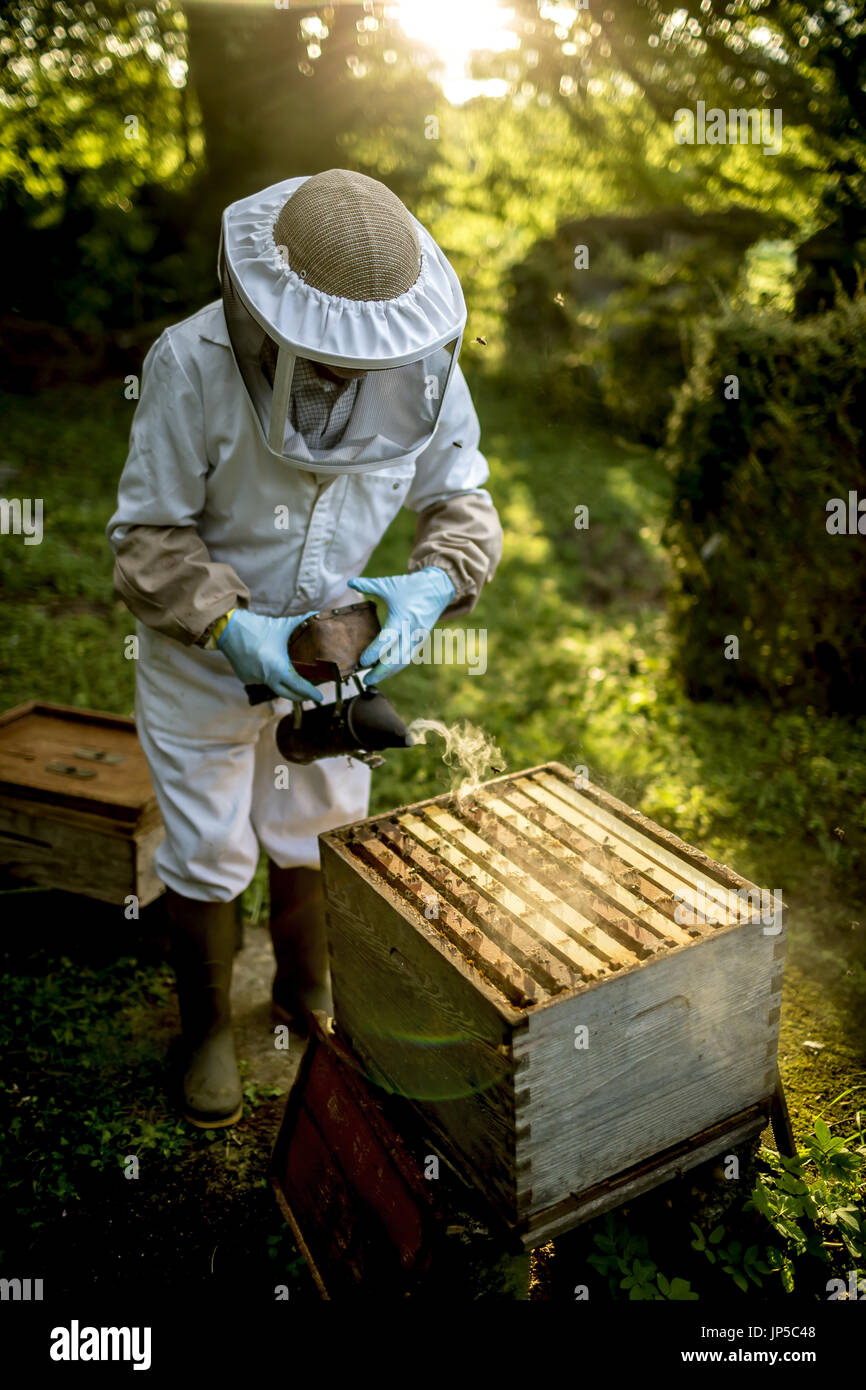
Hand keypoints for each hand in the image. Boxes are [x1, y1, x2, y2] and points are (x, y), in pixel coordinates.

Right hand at [217, 610, 322, 701]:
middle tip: (310, 695)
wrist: (229, 629)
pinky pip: (261, 680)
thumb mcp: (282, 625)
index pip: (299, 686)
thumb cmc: (258, 627)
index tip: (320, 697)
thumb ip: (301, 621)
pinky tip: (270, 668)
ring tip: (293, 680)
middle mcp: (266, 678)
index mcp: (278, 668)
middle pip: (288, 694)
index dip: (310, 692)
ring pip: (273, 685)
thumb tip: (317, 614)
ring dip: (283, 683)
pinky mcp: (245, 678)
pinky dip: (268, 676)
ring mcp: (254, 680)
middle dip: (300, 696)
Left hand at [348, 567, 455, 682]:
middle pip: (396, 658)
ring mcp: (417, 638)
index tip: (362, 661)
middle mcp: (411, 631)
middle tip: (365, 680)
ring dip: (388, 672)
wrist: (438, 588)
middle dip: (380, 671)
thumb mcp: (389, 584)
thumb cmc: (412, 586)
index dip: (374, 652)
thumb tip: (350, 582)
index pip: (387, 640)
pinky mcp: (420, 640)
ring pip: (403, 661)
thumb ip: (368, 585)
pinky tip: (385, 671)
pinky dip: (396, 667)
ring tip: (372, 679)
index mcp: (402, 618)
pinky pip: (408, 658)